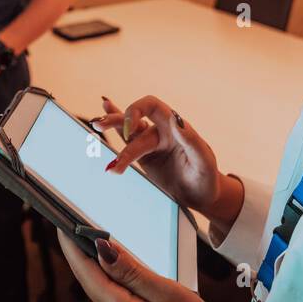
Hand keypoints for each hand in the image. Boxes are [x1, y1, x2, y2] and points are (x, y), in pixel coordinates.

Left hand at [57, 232, 216, 301]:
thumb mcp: (167, 294)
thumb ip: (132, 272)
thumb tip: (102, 248)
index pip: (84, 272)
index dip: (71, 245)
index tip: (61, 221)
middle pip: (93, 278)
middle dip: (89, 251)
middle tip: (82, 220)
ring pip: (106, 287)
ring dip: (106, 265)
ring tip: (104, 237)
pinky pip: (117, 296)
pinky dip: (118, 278)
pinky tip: (124, 267)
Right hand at [93, 96, 232, 221]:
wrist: (203, 196)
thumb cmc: (206, 176)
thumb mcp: (204, 160)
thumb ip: (190, 140)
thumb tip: (176, 119)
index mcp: (175, 127)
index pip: (152, 105)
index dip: (136, 110)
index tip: (130, 129)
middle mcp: (161, 131)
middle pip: (134, 118)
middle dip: (117, 121)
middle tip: (101, 127)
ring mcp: (151, 144)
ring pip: (127, 131)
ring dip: (111, 126)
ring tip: (95, 127)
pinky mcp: (144, 158)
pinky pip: (127, 142)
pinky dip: (114, 130)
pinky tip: (102, 116)